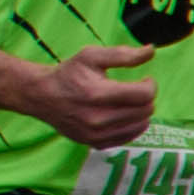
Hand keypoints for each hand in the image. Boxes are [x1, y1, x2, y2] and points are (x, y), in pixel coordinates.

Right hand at [26, 41, 160, 146]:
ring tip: (129, 101)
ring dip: (141, 112)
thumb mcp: (92, 56)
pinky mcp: (95, 143)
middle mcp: (98, 118)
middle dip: (146, 98)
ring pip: (141, 125)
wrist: (42, 96)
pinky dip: (132, 125)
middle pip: (145, 111)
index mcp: (97, 94)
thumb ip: (124, 54)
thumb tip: (151, 50)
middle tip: (135, 89)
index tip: (146, 79)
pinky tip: (123, 114)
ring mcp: (96, 134)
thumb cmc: (69, 74)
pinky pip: (129, 137)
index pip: (144, 95)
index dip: (150, 85)